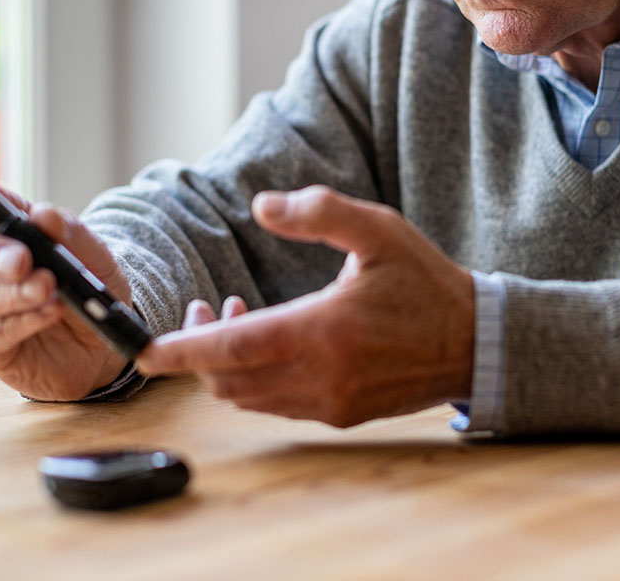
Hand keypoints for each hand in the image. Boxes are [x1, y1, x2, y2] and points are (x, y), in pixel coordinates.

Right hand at [0, 160, 129, 400]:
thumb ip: (71, 233)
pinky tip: (49, 312)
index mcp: (1, 225)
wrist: (106, 339)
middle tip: (22, 260)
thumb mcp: (95, 255)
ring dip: (12, 292)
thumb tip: (41, 214)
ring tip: (48, 288)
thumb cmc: (91, 285)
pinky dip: (22, 321)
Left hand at [136, 185, 475, 427]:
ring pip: (249, 397)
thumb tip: (263, 205)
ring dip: (228, 365)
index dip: (182, 350)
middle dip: (200, 351)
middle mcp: (321, 375)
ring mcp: (331, 401)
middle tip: (207, 308)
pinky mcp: (341, 414)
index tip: (145, 350)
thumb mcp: (379, 230)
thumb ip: (319, 213)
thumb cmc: (425, 282)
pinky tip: (272, 345)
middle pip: (229, 380)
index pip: (232, 349)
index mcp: (324, 330)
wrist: (474, 341)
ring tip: (239, 320)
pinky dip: (257, 380)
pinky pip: (277, 405)